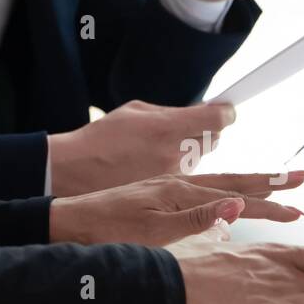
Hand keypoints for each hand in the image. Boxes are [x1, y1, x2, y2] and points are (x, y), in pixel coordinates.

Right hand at [48, 99, 236, 196]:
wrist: (77, 170)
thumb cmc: (103, 136)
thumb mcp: (135, 111)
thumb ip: (171, 112)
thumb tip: (199, 111)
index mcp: (167, 128)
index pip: (216, 119)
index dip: (226, 113)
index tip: (227, 110)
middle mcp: (175, 153)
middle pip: (213, 138)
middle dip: (207, 130)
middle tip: (195, 126)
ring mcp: (173, 175)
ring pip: (200, 158)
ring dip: (192, 150)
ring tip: (164, 148)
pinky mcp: (166, 193)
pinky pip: (186, 175)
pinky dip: (180, 168)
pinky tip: (158, 165)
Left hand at [48, 172, 303, 246]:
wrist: (72, 221)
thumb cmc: (107, 228)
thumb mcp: (157, 230)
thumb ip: (198, 218)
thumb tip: (237, 205)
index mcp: (181, 192)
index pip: (238, 194)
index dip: (270, 199)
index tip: (296, 202)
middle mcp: (177, 185)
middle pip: (233, 181)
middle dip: (269, 181)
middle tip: (298, 179)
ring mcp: (166, 187)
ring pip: (218, 182)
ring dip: (249, 183)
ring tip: (274, 184)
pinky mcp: (156, 193)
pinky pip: (200, 188)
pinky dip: (222, 190)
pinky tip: (225, 197)